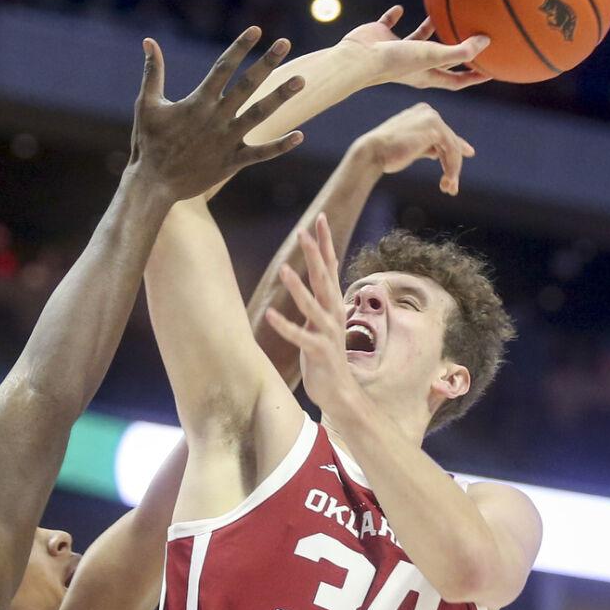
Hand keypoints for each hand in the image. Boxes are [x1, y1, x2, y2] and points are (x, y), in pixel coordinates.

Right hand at [129, 27, 305, 202]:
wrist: (153, 183)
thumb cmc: (148, 143)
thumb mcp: (147, 104)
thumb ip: (153, 72)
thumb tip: (148, 41)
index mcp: (198, 102)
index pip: (223, 68)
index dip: (240, 47)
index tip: (256, 30)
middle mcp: (216, 118)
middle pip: (247, 85)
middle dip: (267, 62)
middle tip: (285, 43)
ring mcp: (226, 140)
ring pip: (259, 114)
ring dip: (281, 96)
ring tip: (301, 80)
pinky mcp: (231, 162)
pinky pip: (260, 154)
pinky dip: (279, 146)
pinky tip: (300, 136)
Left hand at [262, 214, 365, 416]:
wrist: (339, 392)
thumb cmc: (326, 355)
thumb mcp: (324, 320)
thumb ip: (323, 296)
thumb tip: (326, 267)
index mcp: (333, 304)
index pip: (330, 267)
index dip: (325, 243)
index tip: (320, 218)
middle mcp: (333, 314)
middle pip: (324, 278)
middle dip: (314, 254)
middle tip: (303, 231)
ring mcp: (327, 333)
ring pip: (312, 306)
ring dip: (297, 288)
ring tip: (283, 270)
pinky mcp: (318, 352)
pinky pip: (300, 337)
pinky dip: (286, 326)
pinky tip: (270, 315)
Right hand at [340, 5, 489, 91]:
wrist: (359, 58)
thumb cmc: (396, 62)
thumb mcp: (434, 56)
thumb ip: (461, 50)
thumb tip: (488, 41)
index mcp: (427, 74)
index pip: (456, 80)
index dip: (474, 77)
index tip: (492, 71)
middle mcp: (413, 64)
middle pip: (439, 60)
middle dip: (456, 53)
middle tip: (472, 41)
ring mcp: (396, 50)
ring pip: (416, 40)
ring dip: (428, 29)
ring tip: (440, 16)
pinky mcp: (380, 36)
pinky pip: (389, 24)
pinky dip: (394, 16)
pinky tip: (400, 8)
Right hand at [354, 103, 476, 194]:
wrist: (371, 153)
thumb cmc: (384, 154)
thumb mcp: (410, 149)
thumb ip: (425, 147)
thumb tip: (438, 153)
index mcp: (420, 113)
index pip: (443, 132)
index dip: (456, 145)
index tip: (469, 153)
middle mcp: (428, 112)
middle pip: (449, 140)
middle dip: (453, 165)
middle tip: (451, 187)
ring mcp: (432, 118)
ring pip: (452, 146)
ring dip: (452, 170)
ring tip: (449, 188)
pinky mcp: (434, 128)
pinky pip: (451, 149)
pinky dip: (452, 167)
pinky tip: (448, 181)